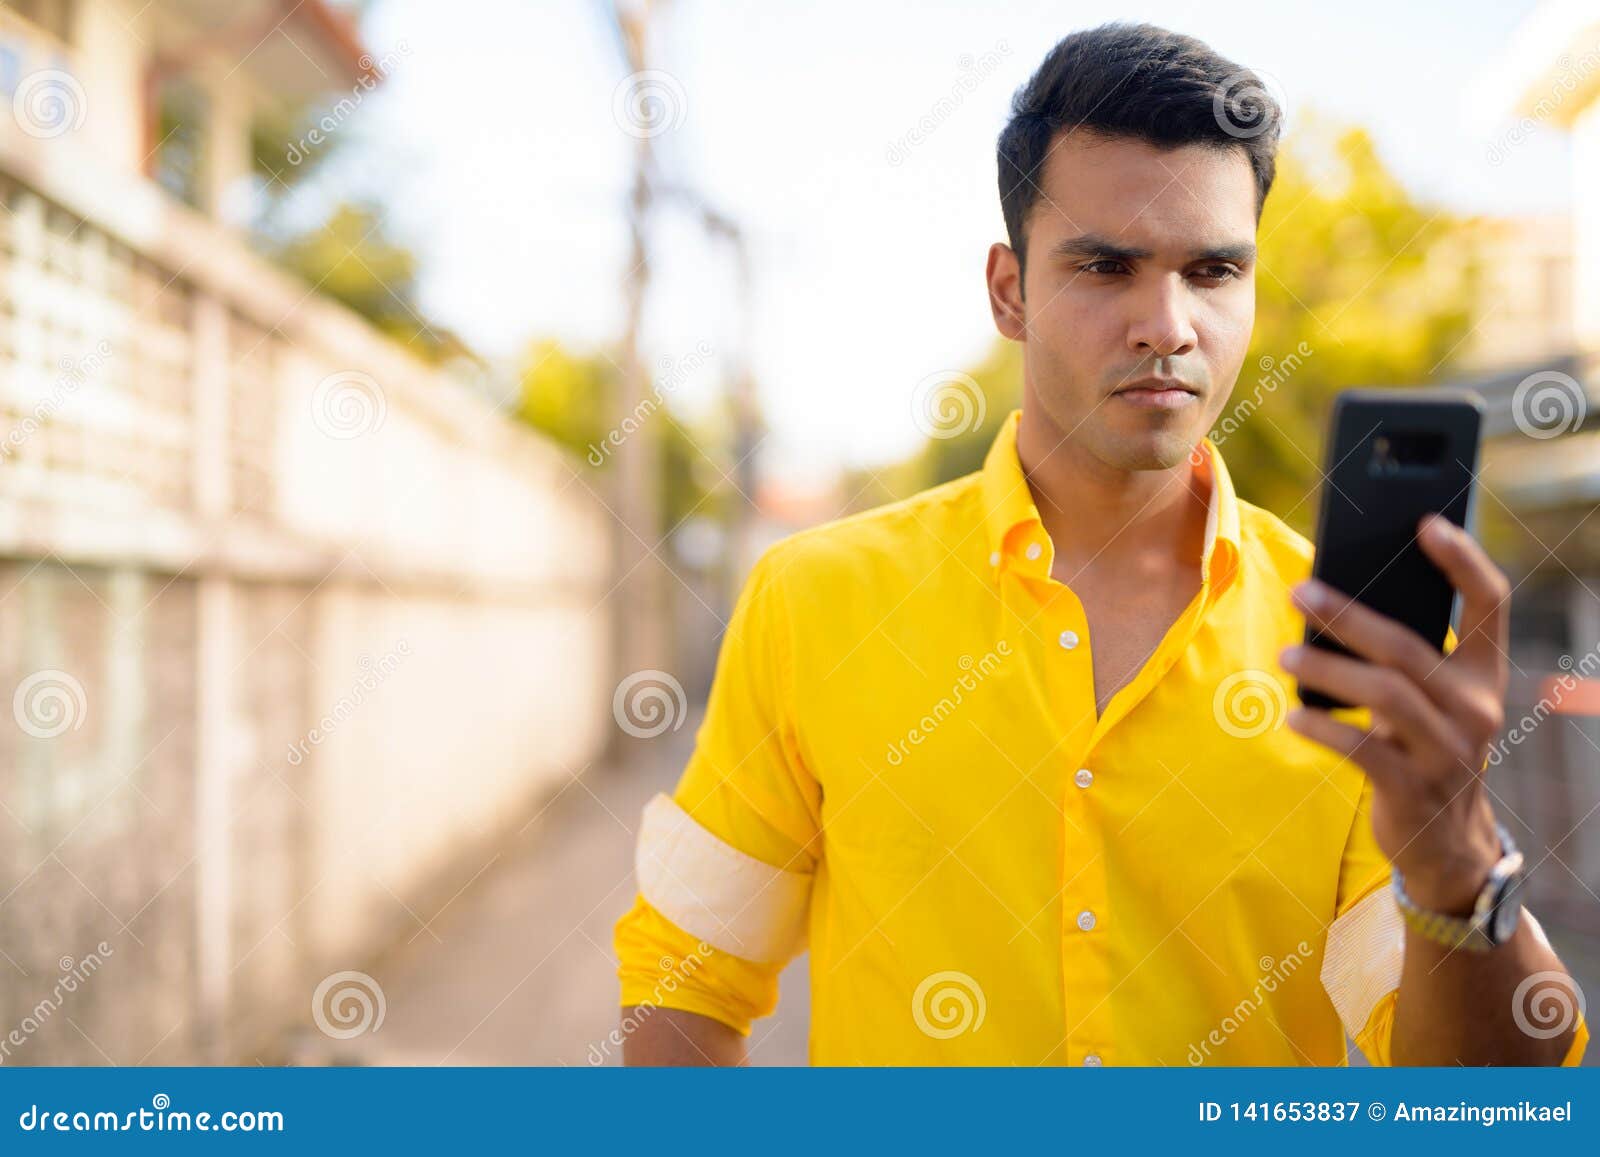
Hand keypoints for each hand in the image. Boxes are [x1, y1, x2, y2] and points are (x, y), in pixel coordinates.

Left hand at [1278, 514, 1507, 914]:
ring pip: (1384, 694)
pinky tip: (1294, 716)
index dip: (1462, 560)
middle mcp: (1476, 709)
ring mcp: (1448, 751)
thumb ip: (1404, 659)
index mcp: (1483, 676)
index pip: (1492, 605)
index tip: (1425, 522)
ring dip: (1327, 669)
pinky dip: (1323, 727)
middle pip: (1409, 647)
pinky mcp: (1414, 788)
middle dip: (1348, 616)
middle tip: (1299, 591)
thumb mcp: (1431, 703)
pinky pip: (1363, 748)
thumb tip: (1332, 602)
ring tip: (1286, 655)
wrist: (1446, 843)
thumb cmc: (1424, 749)